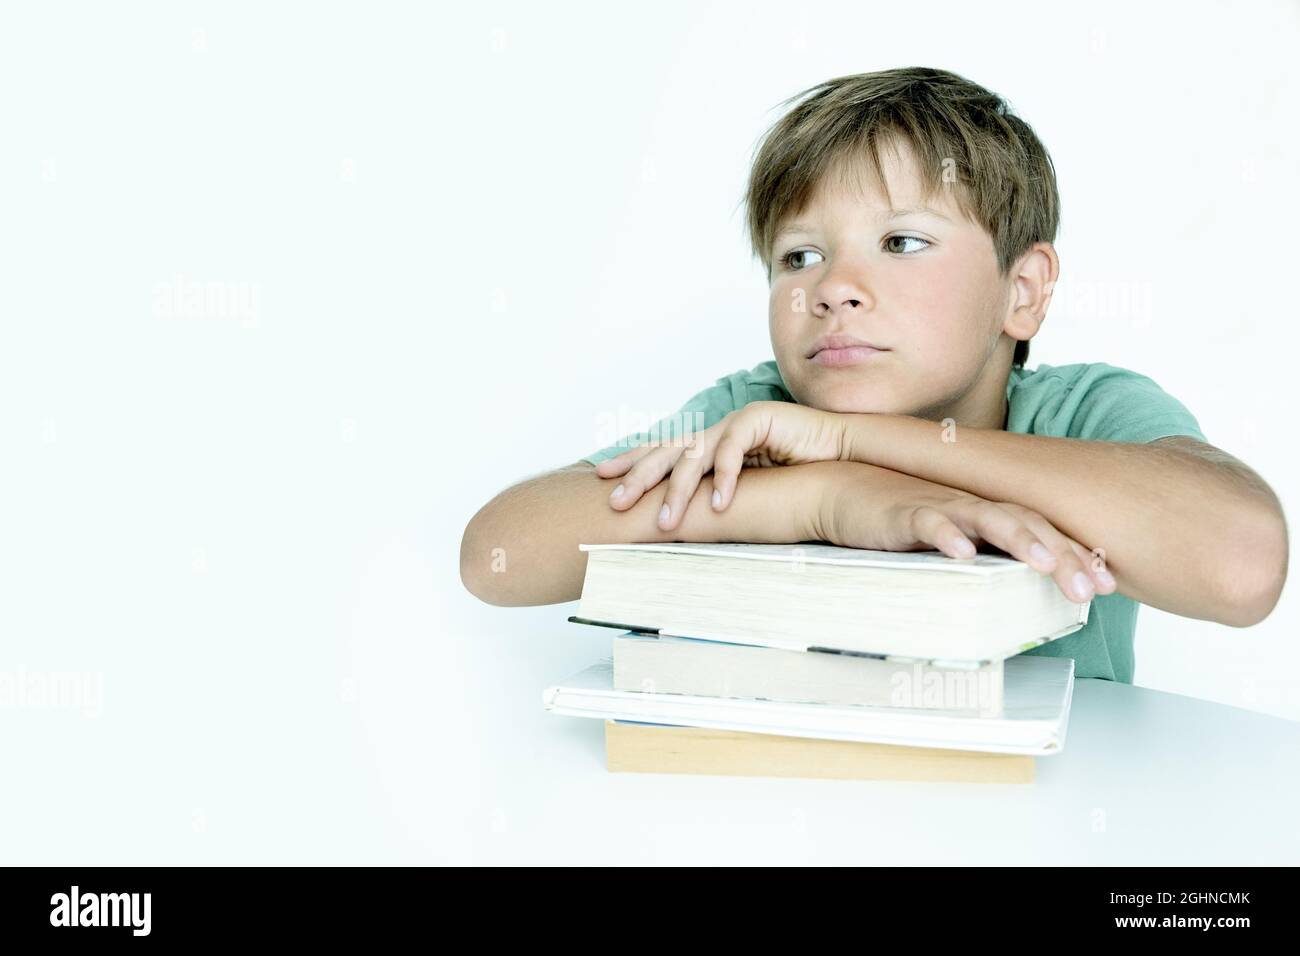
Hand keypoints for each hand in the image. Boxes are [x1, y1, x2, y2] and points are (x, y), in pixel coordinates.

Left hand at [596, 401, 845, 528]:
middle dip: (638, 476)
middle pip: (667, 451)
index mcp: (710, 443)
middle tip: (615, 501)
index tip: (601, 476)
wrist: (841, 451)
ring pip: (694, 455)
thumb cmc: (797, 474)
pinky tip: (718, 505)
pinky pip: (733, 451)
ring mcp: (736, 422)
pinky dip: (724, 480)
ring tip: (666, 522)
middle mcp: (717, 430)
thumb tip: (682, 523)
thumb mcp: (747, 489)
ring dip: (678, 491)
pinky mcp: (759, 419)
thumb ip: (717, 495)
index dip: (632, 461)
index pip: (662, 450)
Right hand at [822, 465, 1116, 603]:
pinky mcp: (902, 512)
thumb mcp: (946, 545)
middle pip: (1027, 525)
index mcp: (985, 515)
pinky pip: (928, 522)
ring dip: (1020, 539)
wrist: (839, 492)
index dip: (1075, 555)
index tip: (1107, 584)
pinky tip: (962, 553)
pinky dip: (947, 536)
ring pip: (988, 518)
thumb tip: (1016, 599)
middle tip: (1091, 588)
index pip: (1041, 532)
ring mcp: (939, 506)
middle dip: (1063, 556)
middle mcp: (971, 506)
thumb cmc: (896, 521)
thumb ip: (979, 562)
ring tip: (1045, 564)